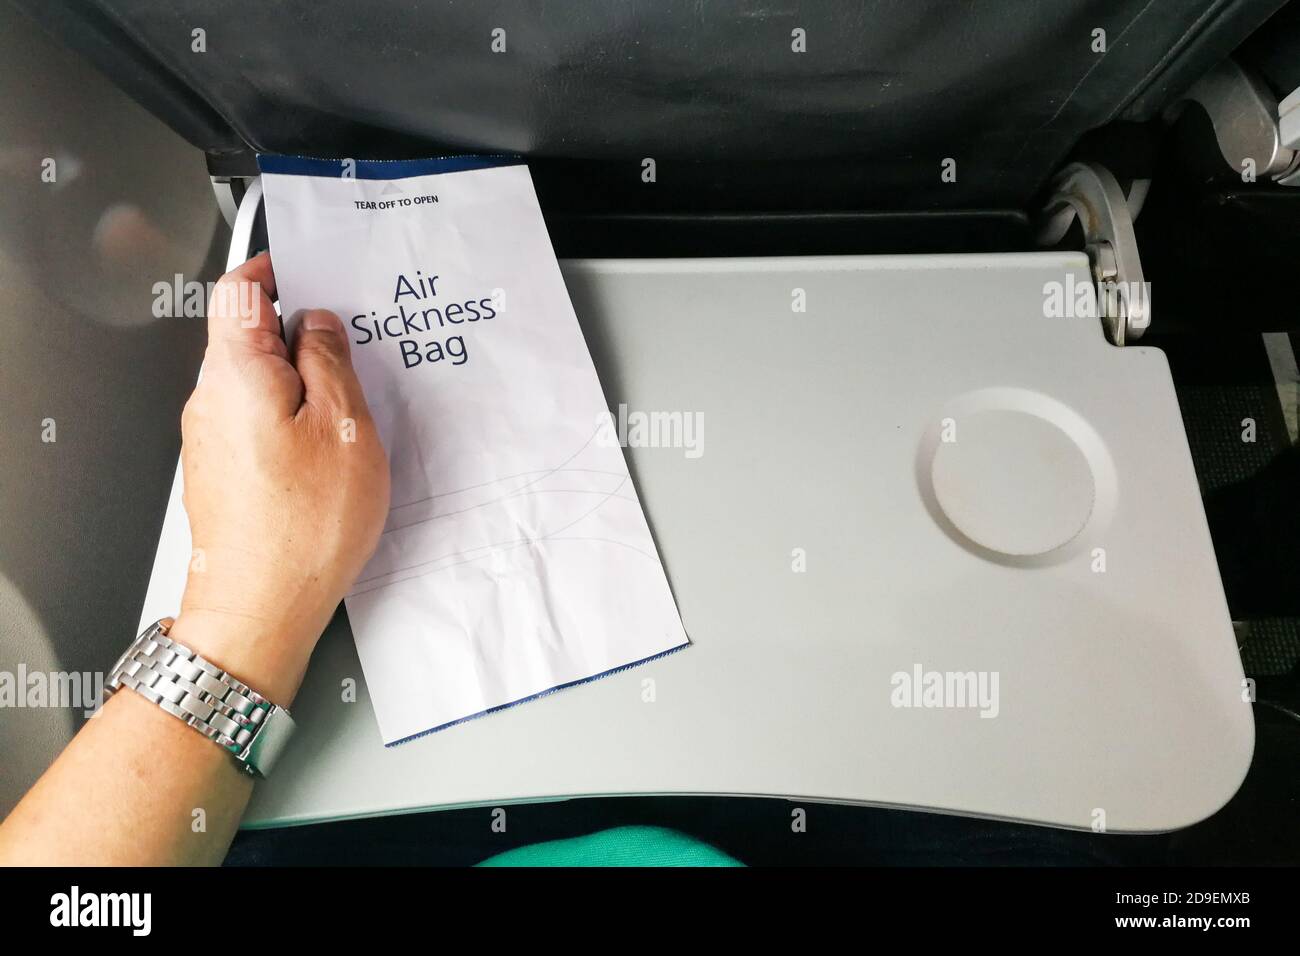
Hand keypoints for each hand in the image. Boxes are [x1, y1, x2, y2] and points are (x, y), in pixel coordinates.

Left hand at [172, 252, 389, 703]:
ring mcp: (210, 436)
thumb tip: (319, 324)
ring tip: (350, 402)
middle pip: (246, 333)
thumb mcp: (344, 427)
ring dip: (299, 377)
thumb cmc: (300, 531)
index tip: (309, 269)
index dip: (274, 269)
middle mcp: (209, 399)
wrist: (259, 608)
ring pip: (255, 379)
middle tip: (352, 342)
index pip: (237, 288)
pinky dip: (290, 413)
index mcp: (235, 373)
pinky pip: (255, 417)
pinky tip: (328, 443)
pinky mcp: (221, 467)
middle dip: (299, 328)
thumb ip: (330, 361)